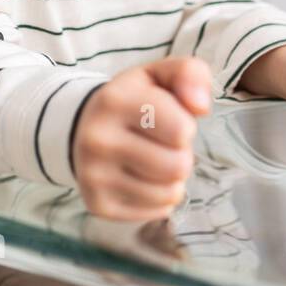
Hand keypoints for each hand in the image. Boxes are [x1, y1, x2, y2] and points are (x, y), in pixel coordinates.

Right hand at [72, 57, 210, 220]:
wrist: (84, 128)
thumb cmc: (135, 101)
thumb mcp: (160, 76)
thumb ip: (190, 73)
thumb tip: (201, 107)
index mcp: (115, 101)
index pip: (182, 130)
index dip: (185, 126)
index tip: (169, 119)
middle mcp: (98, 140)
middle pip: (177, 166)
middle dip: (181, 155)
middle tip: (163, 144)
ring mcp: (94, 176)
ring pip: (169, 193)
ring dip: (172, 179)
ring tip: (154, 160)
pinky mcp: (98, 205)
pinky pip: (157, 212)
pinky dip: (159, 198)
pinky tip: (141, 178)